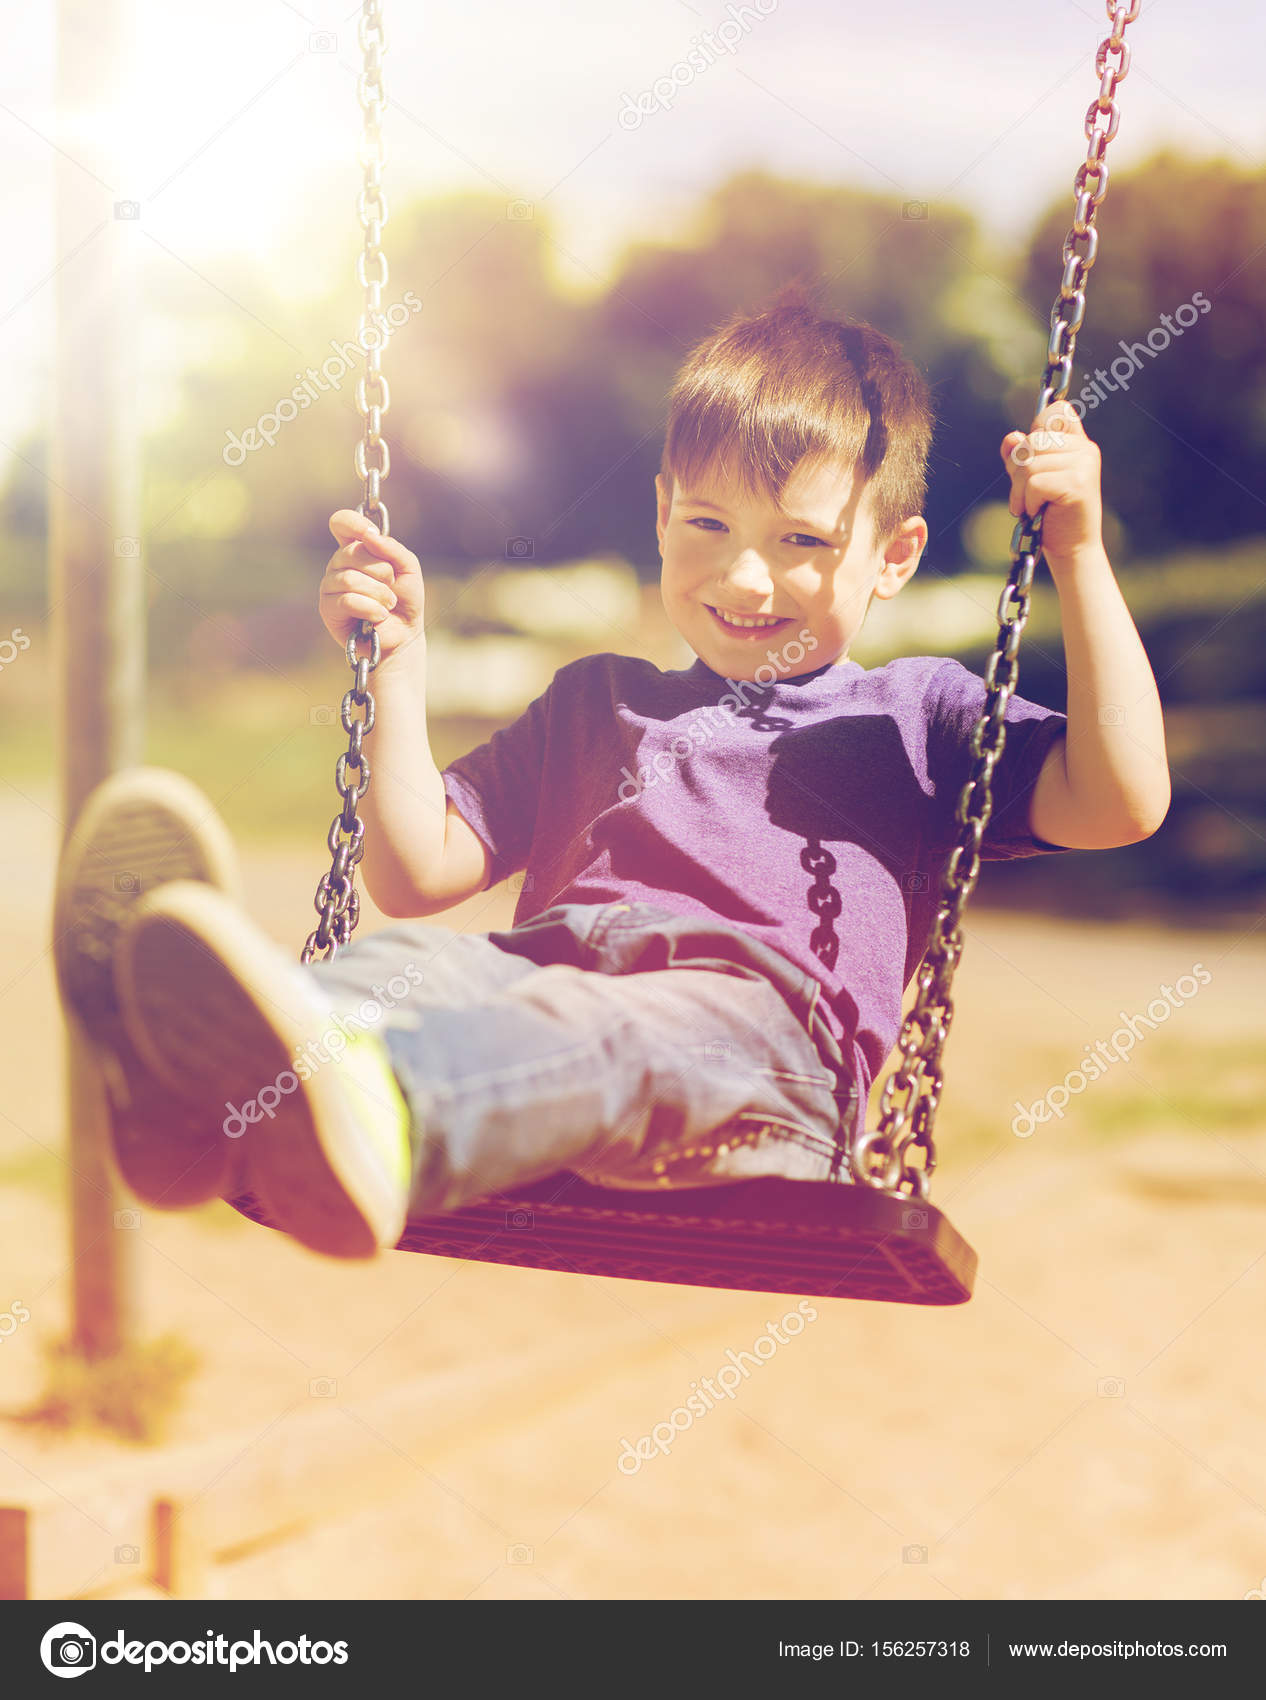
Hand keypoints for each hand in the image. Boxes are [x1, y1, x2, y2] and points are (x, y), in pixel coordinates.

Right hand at [320, 510, 425, 661]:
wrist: (405, 635)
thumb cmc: (405, 599)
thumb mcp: (408, 568)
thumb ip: (392, 548)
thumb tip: (369, 536)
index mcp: (356, 548)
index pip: (341, 523)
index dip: (353, 523)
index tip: (370, 535)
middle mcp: (338, 564)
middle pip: (350, 552)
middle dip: (381, 570)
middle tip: (392, 584)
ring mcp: (330, 585)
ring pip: (349, 578)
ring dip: (379, 593)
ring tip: (389, 604)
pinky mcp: (327, 608)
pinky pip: (347, 600)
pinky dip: (371, 608)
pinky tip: (379, 616)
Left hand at [1001, 402, 1104, 571]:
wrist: (1072, 550)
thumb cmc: (1050, 516)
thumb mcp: (1031, 481)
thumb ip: (1020, 457)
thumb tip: (1010, 438)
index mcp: (1077, 443)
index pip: (1056, 411)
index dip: (1036, 428)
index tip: (1033, 458)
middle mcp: (1085, 449)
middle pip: (1032, 441)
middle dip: (1018, 471)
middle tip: (1025, 496)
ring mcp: (1084, 465)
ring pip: (1030, 462)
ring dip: (1020, 490)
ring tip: (1032, 506)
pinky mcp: (1077, 483)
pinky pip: (1034, 482)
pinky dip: (1028, 501)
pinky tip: (1039, 512)